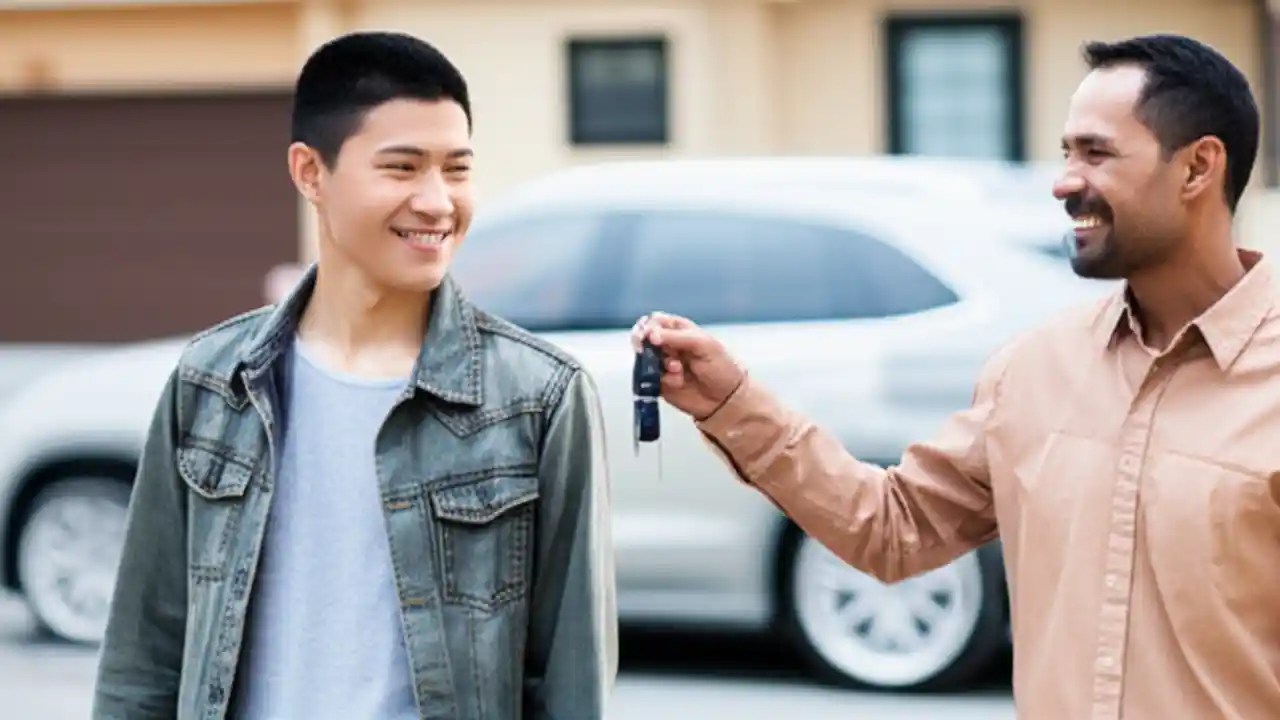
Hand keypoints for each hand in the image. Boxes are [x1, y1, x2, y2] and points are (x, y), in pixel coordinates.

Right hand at [630, 311, 745, 420]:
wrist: (727, 399)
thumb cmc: (722, 367)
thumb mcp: (704, 345)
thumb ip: (676, 337)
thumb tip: (650, 335)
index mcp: (679, 330)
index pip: (655, 321)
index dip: (648, 326)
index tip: (649, 335)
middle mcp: (668, 346)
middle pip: (644, 339)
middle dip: (645, 345)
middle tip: (647, 350)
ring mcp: (663, 365)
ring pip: (645, 359)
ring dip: (659, 364)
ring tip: (678, 369)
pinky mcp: (660, 383)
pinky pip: (650, 379)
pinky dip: (662, 379)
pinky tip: (679, 382)